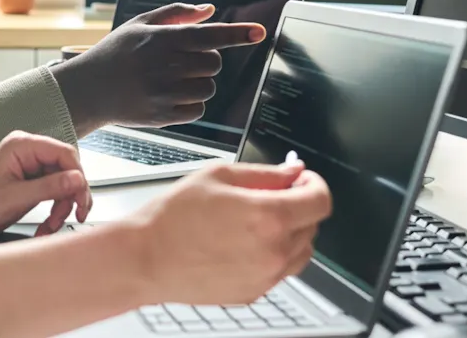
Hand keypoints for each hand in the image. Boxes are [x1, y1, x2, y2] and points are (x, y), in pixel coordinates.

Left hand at [0, 131, 92, 239]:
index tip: (80, 200)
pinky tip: (48, 224)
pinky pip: (55, 191)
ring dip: (63, 206)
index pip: (64, 153)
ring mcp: (31, 164)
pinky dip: (55, 210)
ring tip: (52, 225)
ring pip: (64, 182)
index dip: (77, 177)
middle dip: (71, 195)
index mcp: (22, 145)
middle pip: (68, 168)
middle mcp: (28, 150)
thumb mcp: (15, 198)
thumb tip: (78, 180)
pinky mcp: (32, 179)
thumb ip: (49, 188)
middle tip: (74, 215)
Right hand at [51, 3, 265, 135]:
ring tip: (174, 80)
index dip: (238, 33)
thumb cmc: (114, 54)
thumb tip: (209, 10)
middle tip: (183, 61)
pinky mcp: (163, 115)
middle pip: (214, 64)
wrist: (88, 90)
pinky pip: (198, 109)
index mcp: (161, 39)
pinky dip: (191, 103)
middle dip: (206, 61)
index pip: (210, 35)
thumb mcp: (139, 24)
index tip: (259, 32)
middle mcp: (165, 66)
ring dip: (200, 83)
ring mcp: (164, 93)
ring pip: (209, 88)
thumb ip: (176, 14)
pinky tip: (169, 96)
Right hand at [122, 162, 331, 305]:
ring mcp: (266, 277)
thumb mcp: (217, 176)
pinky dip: (273, 255)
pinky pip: (280, 271)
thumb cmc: (172, 217)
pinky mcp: (254, 293)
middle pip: (312, 225)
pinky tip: (242, 243)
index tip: (303, 180)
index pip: (320, 201)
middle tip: (272, 196)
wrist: (146, 258)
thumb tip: (293, 172)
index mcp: (267, 217)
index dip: (315, 185)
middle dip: (299, 206)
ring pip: (301, 252)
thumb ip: (264, 174)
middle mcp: (273, 251)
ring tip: (256, 222)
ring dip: (291, 233)